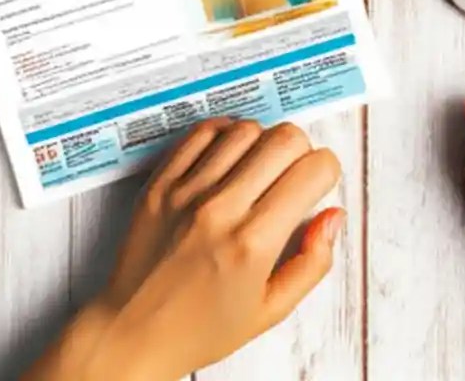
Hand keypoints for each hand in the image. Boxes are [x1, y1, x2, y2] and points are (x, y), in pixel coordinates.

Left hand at [24, 119, 344, 380]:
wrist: (132, 333)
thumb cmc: (199, 327)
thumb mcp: (272, 309)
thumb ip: (313, 261)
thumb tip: (333, 216)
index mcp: (254, 243)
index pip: (313, 170)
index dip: (327, 171)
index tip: (318, 184)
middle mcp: (220, 210)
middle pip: (285, 139)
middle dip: (302, 151)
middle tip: (293, 174)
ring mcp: (185, 193)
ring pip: (246, 129)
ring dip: (262, 142)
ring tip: (259, 168)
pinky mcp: (159, 184)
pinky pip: (201, 133)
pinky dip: (224, 135)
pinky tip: (229, 157)